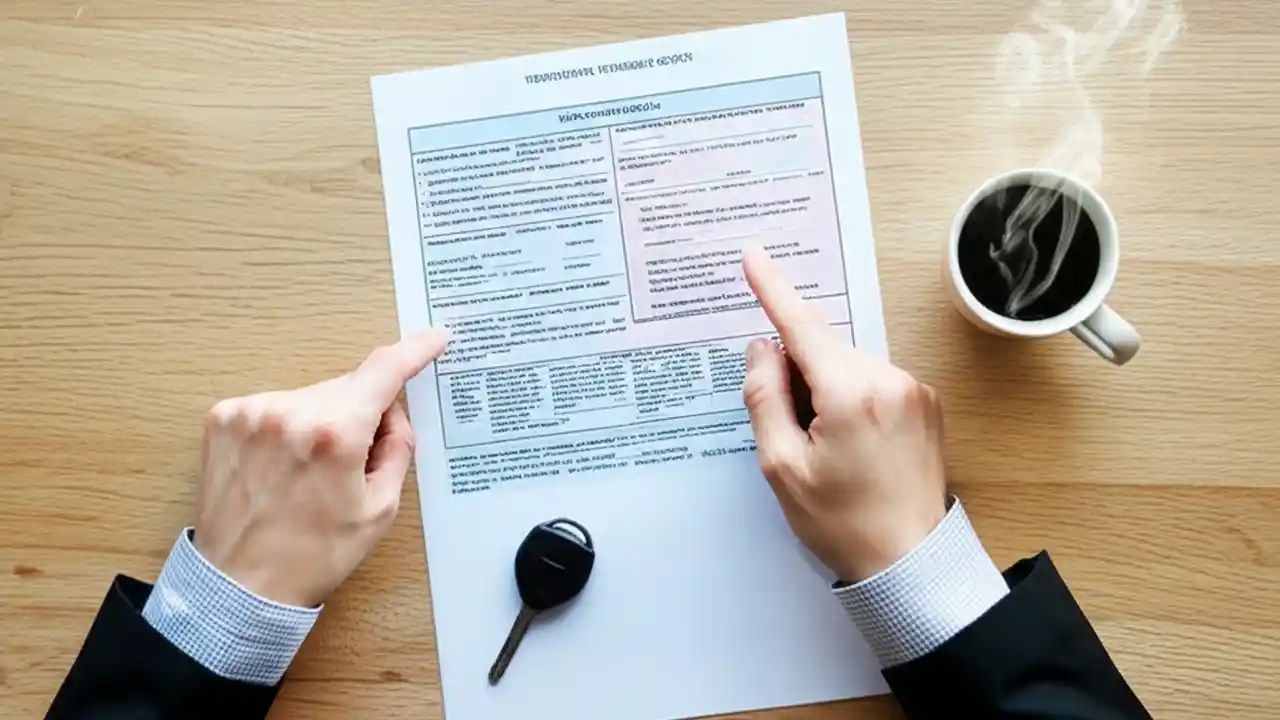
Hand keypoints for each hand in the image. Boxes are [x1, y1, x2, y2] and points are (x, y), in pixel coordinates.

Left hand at [194, 329, 448, 606]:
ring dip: (321, 419)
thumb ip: (397, 449)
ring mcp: (250, 412)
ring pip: (312, 396)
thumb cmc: (311, 555)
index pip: (385, 371)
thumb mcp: (380, 509)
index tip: (434, 338)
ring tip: (309, 473)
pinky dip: (288, 426)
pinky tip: (282, 466)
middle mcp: (288, 413)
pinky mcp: (223, 418)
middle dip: (362, 413)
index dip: (415, 350)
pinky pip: (276, 405)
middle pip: (348, 387)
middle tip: (356, 463)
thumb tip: (393, 413)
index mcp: (333, 435)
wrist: (239, 586)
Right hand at [741, 248, 946, 581]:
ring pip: (847, 365)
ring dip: (825, 389)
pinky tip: (851, 447)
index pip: (802, 325)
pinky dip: (851, 398)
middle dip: (796, 373)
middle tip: (790, 433)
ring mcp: (914, 390)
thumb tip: (762, 349)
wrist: (912, 564)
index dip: (772, 289)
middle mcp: (889, 379)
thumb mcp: (782, 467)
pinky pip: (873, 381)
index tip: (752, 256)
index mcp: (850, 393)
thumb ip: (765, 398)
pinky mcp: (926, 403)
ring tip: (828, 451)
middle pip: (823, 349)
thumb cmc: (844, 524)